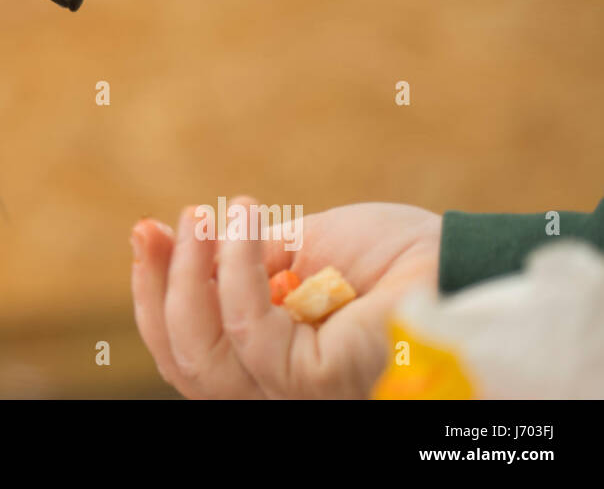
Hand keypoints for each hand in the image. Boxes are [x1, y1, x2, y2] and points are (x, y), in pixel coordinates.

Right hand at [131, 197, 440, 397]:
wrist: (458, 259)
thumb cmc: (392, 256)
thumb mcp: (298, 248)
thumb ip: (242, 262)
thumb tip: (178, 239)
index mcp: (272, 361)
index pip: (190, 350)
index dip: (156, 293)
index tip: (148, 231)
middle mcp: (278, 391)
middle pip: (184, 364)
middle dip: (159, 288)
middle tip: (161, 223)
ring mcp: (296, 393)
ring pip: (202, 356)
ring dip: (190, 275)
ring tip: (208, 213)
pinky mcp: (314, 380)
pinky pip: (248, 328)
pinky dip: (235, 268)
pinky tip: (244, 220)